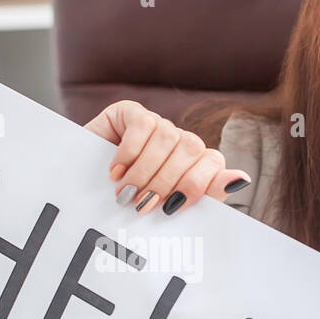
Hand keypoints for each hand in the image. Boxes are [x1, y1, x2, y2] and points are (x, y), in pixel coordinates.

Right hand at [85, 100, 250, 214]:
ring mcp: (155, 124)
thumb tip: (241, 179)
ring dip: (145, 172)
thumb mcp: (160, 206)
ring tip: (125, 194)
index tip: (176, 207)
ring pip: (167, 138)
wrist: (78, 192)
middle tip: (143, 206)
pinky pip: (142, 125)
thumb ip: (201, 195)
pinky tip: (114, 172)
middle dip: (167, 182)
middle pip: (191, 149)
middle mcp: (178, 141)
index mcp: (192, 164)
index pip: (213, 161)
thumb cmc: (122, 204)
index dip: (199, 183)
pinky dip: (129, 153)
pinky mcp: (130, 112)